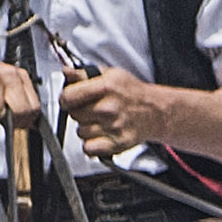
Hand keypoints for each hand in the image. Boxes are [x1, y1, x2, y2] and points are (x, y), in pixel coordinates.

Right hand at [0, 46, 41, 125]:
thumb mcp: (0, 83)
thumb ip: (16, 98)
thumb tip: (30, 123)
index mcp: (17, 74)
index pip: (35, 105)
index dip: (28, 120)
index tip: (20, 125)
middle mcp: (8, 74)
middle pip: (25, 111)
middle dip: (15, 123)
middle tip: (4, 122)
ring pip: (5, 113)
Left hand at [61, 68, 175, 159]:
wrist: (155, 111)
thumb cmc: (131, 93)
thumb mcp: (109, 74)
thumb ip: (84, 74)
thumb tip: (66, 72)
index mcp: (105, 87)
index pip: (68, 96)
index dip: (66, 98)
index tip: (69, 100)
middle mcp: (108, 108)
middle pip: (74, 115)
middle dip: (79, 112)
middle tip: (91, 109)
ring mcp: (113, 127)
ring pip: (81, 132)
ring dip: (86, 128)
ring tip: (100, 122)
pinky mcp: (117, 143)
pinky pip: (89, 148)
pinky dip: (91, 144)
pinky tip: (100, 136)